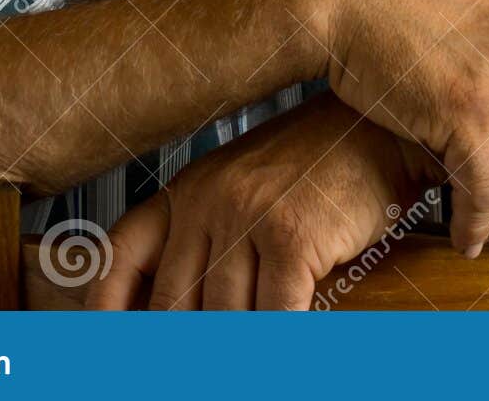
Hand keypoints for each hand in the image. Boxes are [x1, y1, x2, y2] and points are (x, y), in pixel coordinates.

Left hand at [85, 93, 434, 309]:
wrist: (385, 129)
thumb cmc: (326, 162)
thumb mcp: (251, 186)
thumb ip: (216, 236)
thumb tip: (192, 307)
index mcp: (191, 189)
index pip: (123, 254)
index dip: (106, 307)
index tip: (103, 341)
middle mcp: (209, 200)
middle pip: (175, 304)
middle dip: (188, 343)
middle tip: (198, 359)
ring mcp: (247, 215)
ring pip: (225, 318)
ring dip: (242, 343)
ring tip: (261, 331)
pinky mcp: (289, 235)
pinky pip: (273, 316)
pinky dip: (282, 338)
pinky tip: (292, 330)